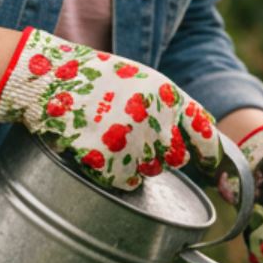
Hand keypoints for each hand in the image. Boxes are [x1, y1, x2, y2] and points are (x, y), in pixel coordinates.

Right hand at [0, 27, 221, 189]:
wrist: (50, 80)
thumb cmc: (95, 79)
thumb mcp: (141, 80)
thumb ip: (169, 106)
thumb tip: (200, 134)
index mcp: (168, 95)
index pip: (202, 132)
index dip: (209, 152)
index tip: (212, 165)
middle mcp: (156, 119)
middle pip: (176, 159)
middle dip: (161, 155)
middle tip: (134, 140)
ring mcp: (133, 142)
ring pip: (151, 172)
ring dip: (136, 164)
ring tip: (111, 140)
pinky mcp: (111, 162)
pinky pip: (127, 183)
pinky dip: (115, 175)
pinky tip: (100, 152)